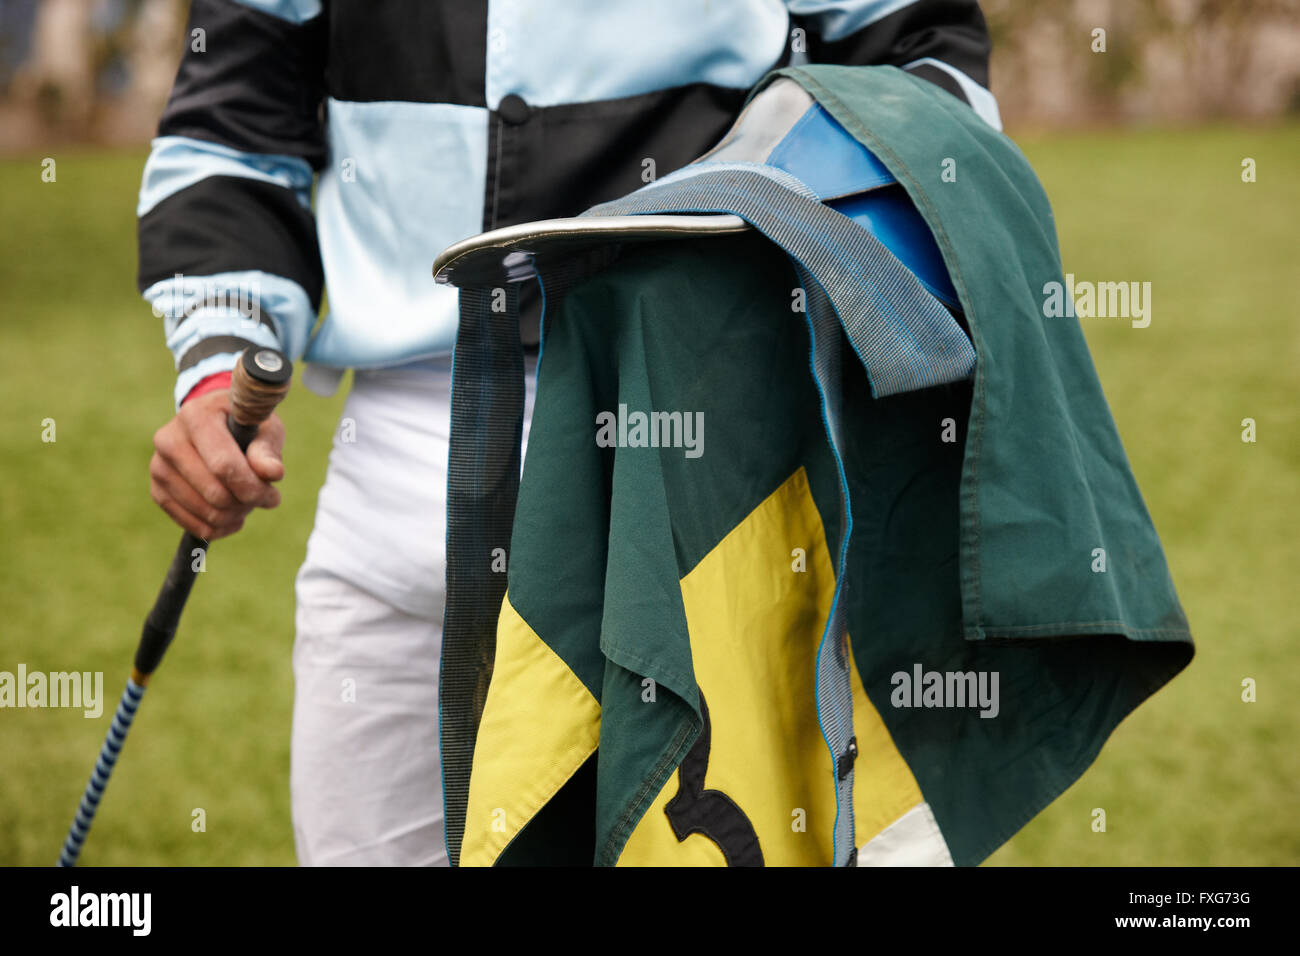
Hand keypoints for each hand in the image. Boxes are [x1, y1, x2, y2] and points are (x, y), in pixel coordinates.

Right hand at [149, 389, 284, 539]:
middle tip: (264, 498)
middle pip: (214, 493)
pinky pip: (192, 525)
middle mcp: (169, 440)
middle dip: (247, 503)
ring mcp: (159, 467)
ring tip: (248, 502)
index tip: (273, 495)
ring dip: (235, 515)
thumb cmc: (245, 428)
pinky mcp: (157, 491)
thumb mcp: (264, 429)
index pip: (224, 466)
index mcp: (196, 416)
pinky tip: (234, 517)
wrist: (215, 427)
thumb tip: (272, 473)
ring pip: (205, 512)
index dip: (252, 488)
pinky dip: (219, 529)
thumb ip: (268, 450)